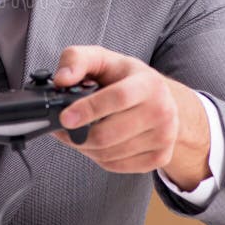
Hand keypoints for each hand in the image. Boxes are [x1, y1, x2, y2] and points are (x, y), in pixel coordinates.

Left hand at [53, 46, 210, 190]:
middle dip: (78, 133)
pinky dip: (97, 157)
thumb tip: (61, 79)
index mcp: (149, 84)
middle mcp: (161, 111)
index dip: (89, 109)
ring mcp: (163, 137)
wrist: (161, 99)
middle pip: (109, 134)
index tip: (65, 117)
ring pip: (109, 153)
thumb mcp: (102, 58)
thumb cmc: (125, 77)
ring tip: (75, 132)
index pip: (118, 98)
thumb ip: (76, 59)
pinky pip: (116, 166)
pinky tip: (93, 142)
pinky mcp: (160, 158)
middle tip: (62, 127)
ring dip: (83, 146)